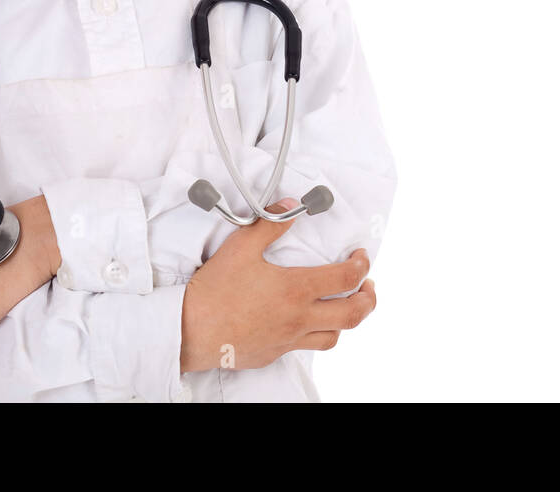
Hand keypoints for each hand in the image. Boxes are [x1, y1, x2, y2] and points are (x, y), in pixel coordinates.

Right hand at [179, 198, 377, 372]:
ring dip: (346, 320)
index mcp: (296, 289)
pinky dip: (316, 334)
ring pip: (334, 336)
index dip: (361, 265)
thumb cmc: (214, 290)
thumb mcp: (241, 246)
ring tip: (346, 306)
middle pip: (353, 314)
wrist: (190, 331)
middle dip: (369, 298)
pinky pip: (306, 347)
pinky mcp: (275, 353)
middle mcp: (299, 318)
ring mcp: (288, 339)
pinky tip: (308, 323)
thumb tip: (290, 206)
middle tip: (368, 285)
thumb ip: (270, 224)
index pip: (346, 278)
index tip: (361, 257)